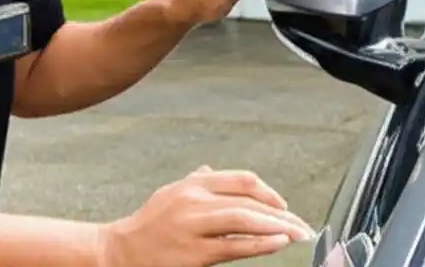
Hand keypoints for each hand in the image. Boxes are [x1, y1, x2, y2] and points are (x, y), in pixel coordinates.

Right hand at [97, 166, 315, 266]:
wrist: (122, 251)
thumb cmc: (148, 225)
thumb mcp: (170, 194)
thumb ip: (194, 182)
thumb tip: (209, 171)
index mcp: (193, 185)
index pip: (241, 180)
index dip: (269, 192)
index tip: (284, 207)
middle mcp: (194, 200)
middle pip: (249, 201)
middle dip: (281, 214)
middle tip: (302, 226)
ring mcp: (194, 226)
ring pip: (244, 220)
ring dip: (277, 227)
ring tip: (297, 234)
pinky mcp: (194, 253)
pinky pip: (234, 246)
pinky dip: (260, 243)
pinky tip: (277, 243)